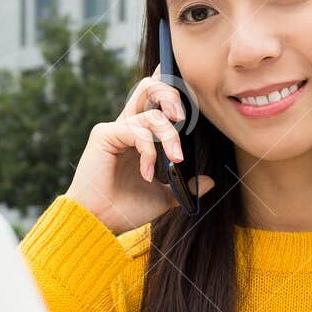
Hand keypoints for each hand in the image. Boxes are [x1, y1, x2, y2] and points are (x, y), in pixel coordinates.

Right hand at [63, 64, 214, 234]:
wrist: (101, 223)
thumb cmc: (126, 208)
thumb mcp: (164, 196)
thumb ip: (184, 185)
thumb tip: (210, 180)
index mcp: (139, 135)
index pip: (155, 100)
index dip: (170, 90)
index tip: (185, 96)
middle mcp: (127, 126)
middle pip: (149, 88)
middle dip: (171, 95)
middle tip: (182, 118)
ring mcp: (115, 129)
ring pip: (151, 114)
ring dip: (170, 136)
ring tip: (176, 159)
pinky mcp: (104, 135)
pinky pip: (136, 131)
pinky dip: (148, 151)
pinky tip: (147, 174)